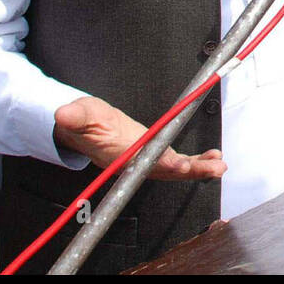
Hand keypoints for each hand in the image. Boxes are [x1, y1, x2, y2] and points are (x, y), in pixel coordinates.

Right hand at [53, 97, 225, 179]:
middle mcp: (136, 161)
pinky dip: (196, 162)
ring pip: (175, 168)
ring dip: (198, 168)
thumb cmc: (83, 122)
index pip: (143, 162)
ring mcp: (146, 160)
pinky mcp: (154, 154)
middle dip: (191, 170)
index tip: (180, 164)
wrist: (83, 128)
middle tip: (212, 168)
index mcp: (120, 154)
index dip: (162, 163)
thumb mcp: (79, 113)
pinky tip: (212, 157)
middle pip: (165, 170)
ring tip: (218, 165)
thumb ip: (76, 115)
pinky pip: (177, 162)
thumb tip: (64, 113)